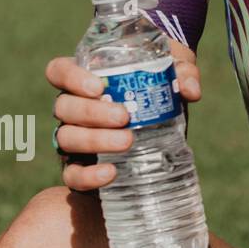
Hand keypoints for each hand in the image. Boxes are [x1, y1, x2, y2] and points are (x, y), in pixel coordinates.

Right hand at [47, 38, 201, 191]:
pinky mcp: (82, 165)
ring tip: (127, 141)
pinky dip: (87, 176)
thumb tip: (190, 90)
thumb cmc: (162, 86)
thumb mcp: (174, 74)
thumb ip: (184, 74)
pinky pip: (72, 174)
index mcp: (85, 78)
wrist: (164, 117)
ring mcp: (74, 136)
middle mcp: (72, 107)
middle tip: (124, 116)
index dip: (70, 77)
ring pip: (66, 138)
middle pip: (64, 107)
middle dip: (91, 112)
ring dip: (94, 140)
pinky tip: (110, 174)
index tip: (98, 86)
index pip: (58, 71)